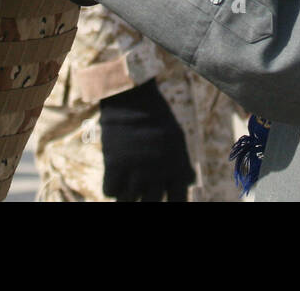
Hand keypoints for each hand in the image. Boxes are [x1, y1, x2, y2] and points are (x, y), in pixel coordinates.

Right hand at [99, 80, 194, 201]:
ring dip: (128, 194)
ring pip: (129, 200)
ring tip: (127, 182)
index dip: (172, 201)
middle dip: (147, 198)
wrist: (133, 97)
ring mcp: (135, 169)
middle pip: (152, 203)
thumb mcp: (177, 139)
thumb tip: (189, 183)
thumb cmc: (156, 117)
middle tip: (142, 189)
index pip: (178, 199)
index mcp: (177, 166)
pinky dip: (112, 187)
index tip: (165, 198)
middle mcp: (158, 172)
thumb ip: (182, 164)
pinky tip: (115, 176)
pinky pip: (110, 192)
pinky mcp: (114, 164)